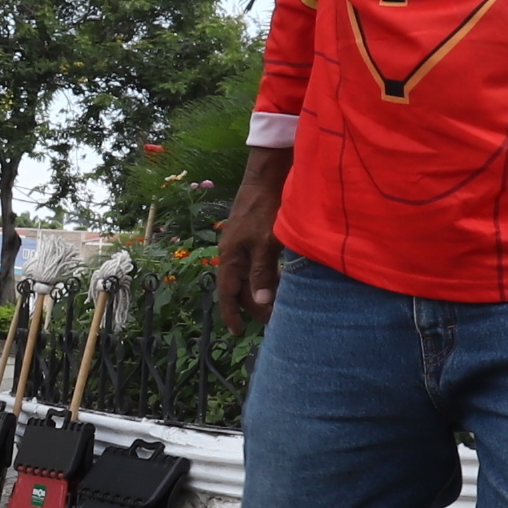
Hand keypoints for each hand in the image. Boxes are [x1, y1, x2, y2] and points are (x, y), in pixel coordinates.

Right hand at [214, 146, 296, 323]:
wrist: (267, 175)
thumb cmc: (266, 207)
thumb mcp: (266, 242)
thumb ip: (263, 272)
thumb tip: (261, 302)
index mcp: (230, 257)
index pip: (226, 294)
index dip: (231, 315)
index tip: (238, 333)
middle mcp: (232, 252)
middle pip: (238, 288)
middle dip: (252, 305)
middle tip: (272, 319)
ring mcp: (240, 243)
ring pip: (248, 275)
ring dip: (260, 290)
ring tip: (278, 302)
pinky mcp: (251, 234)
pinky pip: (254, 263)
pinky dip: (265, 275)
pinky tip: (280, 277)